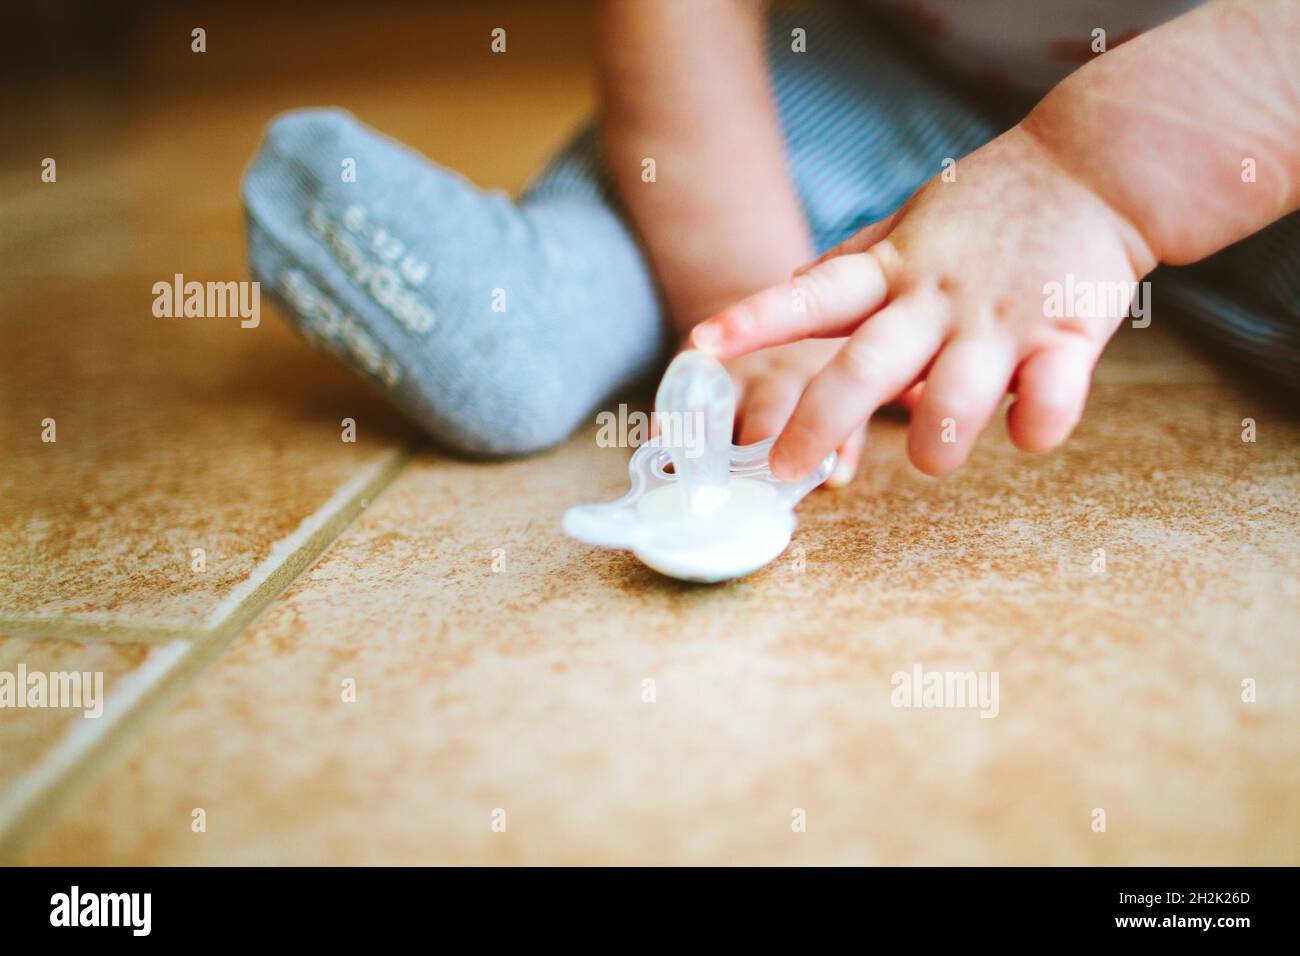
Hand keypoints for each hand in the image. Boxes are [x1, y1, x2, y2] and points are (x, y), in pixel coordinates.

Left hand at [690, 125, 1154, 479]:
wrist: (1099, 166)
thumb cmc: (994, 205)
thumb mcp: (912, 222)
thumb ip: (855, 262)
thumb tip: (792, 283)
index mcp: (896, 271)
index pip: (812, 295)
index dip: (755, 320)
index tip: (700, 342)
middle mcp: (936, 298)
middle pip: (864, 366)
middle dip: (817, 422)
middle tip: (783, 470)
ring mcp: (999, 319)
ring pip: (952, 398)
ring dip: (933, 444)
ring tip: (927, 459)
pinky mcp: (1066, 336)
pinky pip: (1046, 401)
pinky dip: (1034, 427)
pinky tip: (1026, 431)